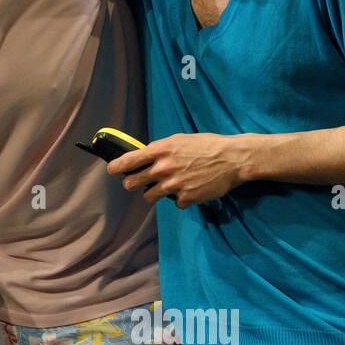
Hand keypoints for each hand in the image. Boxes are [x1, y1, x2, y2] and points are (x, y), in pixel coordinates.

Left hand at [107, 132, 251, 208]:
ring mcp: (173, 185)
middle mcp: (163, 168)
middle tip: (141, 182)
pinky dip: (180, 198)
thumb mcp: (179, 141)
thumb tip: (145, 157)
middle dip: (133, 183)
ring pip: (149, 196)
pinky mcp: (186, 198)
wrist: (232, 159)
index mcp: (159, 151)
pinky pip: (174, 203)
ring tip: (168, 186)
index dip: (116, 167)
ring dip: (155, 193)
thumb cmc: (207, 145)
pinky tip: (191, 189)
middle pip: (132, 184)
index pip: (127, 161)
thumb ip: (160, 150)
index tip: (111, 170)